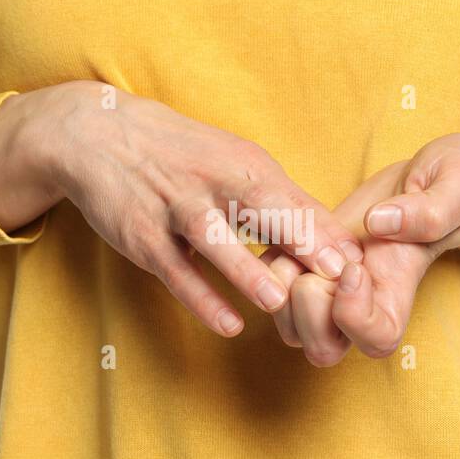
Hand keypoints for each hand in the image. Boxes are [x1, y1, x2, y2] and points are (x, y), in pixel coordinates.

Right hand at [0, 81, 362, 336]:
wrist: (100, 134)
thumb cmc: (185, 157)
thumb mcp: (235, 164)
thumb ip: (283, 204)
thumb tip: (338, 242)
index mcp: (244, 164)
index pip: (292, 199)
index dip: (325, 232)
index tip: (360, 264)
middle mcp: (212, 181)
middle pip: (261, 209)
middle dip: (300, 239)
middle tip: (336, 275)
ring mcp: (176, 208)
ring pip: (214, 240)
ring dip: (246, 270)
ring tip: (279, 301)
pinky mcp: (144, 236)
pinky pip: (176, 271)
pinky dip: (201, 298)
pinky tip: (228, 324)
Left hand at [264, 133, 459, 364]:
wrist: (429, 176)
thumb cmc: (456, 184)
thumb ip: (432, 209)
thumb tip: (381, 224)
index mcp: (400, 291)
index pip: (376, 340)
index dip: (354, 314)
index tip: (355, 266)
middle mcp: (362, 302)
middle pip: (323, 349)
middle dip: (309, 306)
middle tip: (322, 258)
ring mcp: (330, 289)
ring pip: (289, 329)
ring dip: (283, 287)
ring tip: (301, 243)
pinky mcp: (303, 264)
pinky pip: (267, 288)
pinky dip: (267, 265)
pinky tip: (288, 230)